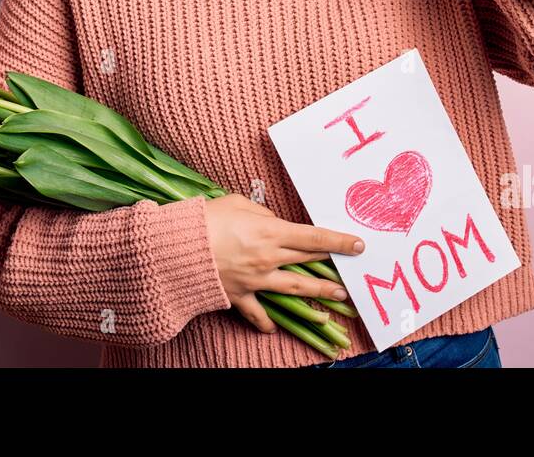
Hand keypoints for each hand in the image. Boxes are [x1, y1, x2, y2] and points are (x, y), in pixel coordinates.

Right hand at [203, 193, 364, 334]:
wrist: (175, 250)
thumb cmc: (206, 219)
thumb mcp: (236, 203)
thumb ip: (261, 212)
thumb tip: (273, 221)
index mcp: (271, 232)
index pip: (314, 238)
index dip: (339, 241)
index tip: (358, 245)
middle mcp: (269, 258)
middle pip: (309, 261)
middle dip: (333, 263)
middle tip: (352, 266)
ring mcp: (256, 280)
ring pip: (295, 288)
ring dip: (319, 293)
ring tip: (337, 296)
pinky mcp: (239, 296)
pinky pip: (257, 313)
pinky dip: (265, 323)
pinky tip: (273, 329)